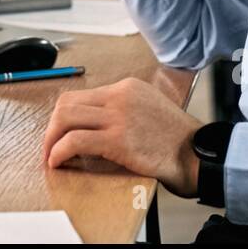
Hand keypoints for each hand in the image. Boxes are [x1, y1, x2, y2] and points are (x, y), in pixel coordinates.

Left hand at [41, 77, 201, 197]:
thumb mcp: (149, 109)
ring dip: (51, 139)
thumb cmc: (176, 139)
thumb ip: (123, 110)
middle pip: (68, 103)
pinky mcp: (118, 139)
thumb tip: (93, 125)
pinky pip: (74, 141)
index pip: (82, 95)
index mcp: (127, 87)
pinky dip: (59, 151)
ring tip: (51, 155)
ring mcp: (118, 116)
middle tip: (50, 144)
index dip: (65, 116)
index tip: (60, 133)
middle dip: (52, 126)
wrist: (197, 154)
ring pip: (65, 118)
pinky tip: (58, 161)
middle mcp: (120, 96)